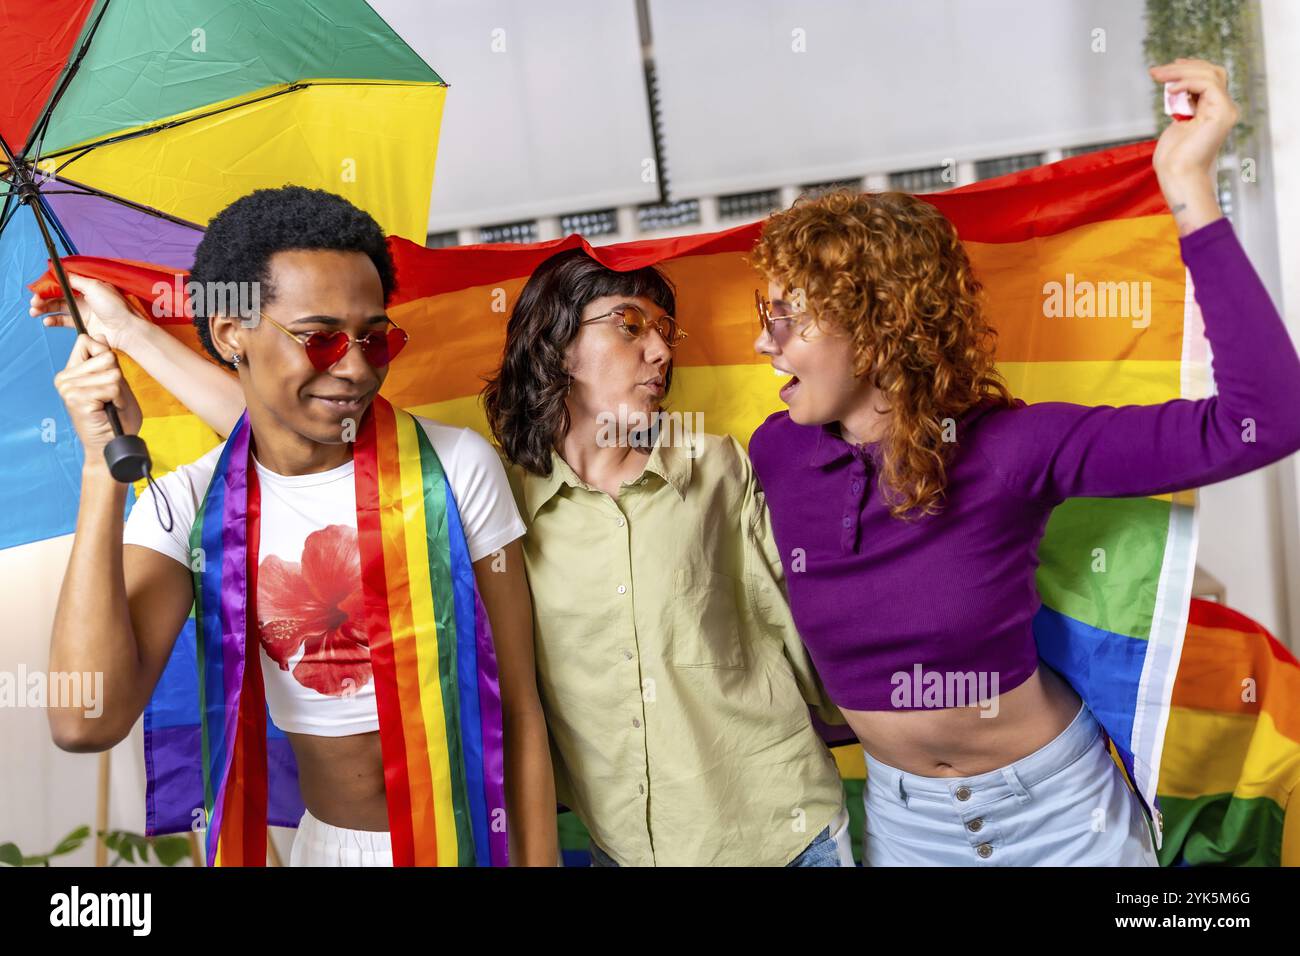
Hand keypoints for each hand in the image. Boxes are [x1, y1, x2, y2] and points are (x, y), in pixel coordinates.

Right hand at [31, 273, 147, 351]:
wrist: (125, 330)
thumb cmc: (114, 307)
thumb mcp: (95, 287)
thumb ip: (75, 280)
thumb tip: (60, 273)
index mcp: (88, 285)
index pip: (64, 281)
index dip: (50, 284)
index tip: (38, 288)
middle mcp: (85, 296)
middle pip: (58, 294)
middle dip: (43, 297)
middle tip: (34, 301)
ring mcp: (83, 310)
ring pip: (58, 307)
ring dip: (44, 308)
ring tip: (34, 311)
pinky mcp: (83, 324)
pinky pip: (63, 320)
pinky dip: (53, 320)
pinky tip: (46, 321)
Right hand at [53, 334, 142, 460]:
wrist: (111, 446)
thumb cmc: (115, 417)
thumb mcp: (115, 383)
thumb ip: (107, 361)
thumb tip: (99, 334)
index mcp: (71, 371)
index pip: (87, 341)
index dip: (105, 353)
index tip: (108, 375)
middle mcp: (64, 378)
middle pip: (105, 355)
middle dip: (116, 376)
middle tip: (110, 396)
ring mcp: (68, 388)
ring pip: (111, 372)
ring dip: (118, 390)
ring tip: (109, 404)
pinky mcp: (78, 399)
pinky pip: (112, 387)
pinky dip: (118, 399)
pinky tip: (108, 409)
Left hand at [1149, 58, 1238, 184]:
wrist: (1178, 175)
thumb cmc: (1174, 158)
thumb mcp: (1178, 123)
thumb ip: (1182, 104)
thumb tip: (1175, 88)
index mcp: (1215, 110)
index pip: (1209, 78)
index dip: (1188, 69)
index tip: (1164, 69)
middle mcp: (1224, 108)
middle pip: (1211, 72)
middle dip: (1183, 67)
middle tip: (1156, 71)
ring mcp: (1225, 110)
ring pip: (1209, 75)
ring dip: (1181, 72)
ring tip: (1158, 76)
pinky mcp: (1222, 113)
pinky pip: (1207, 85)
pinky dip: (1187, 83)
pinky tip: (1169, 89)